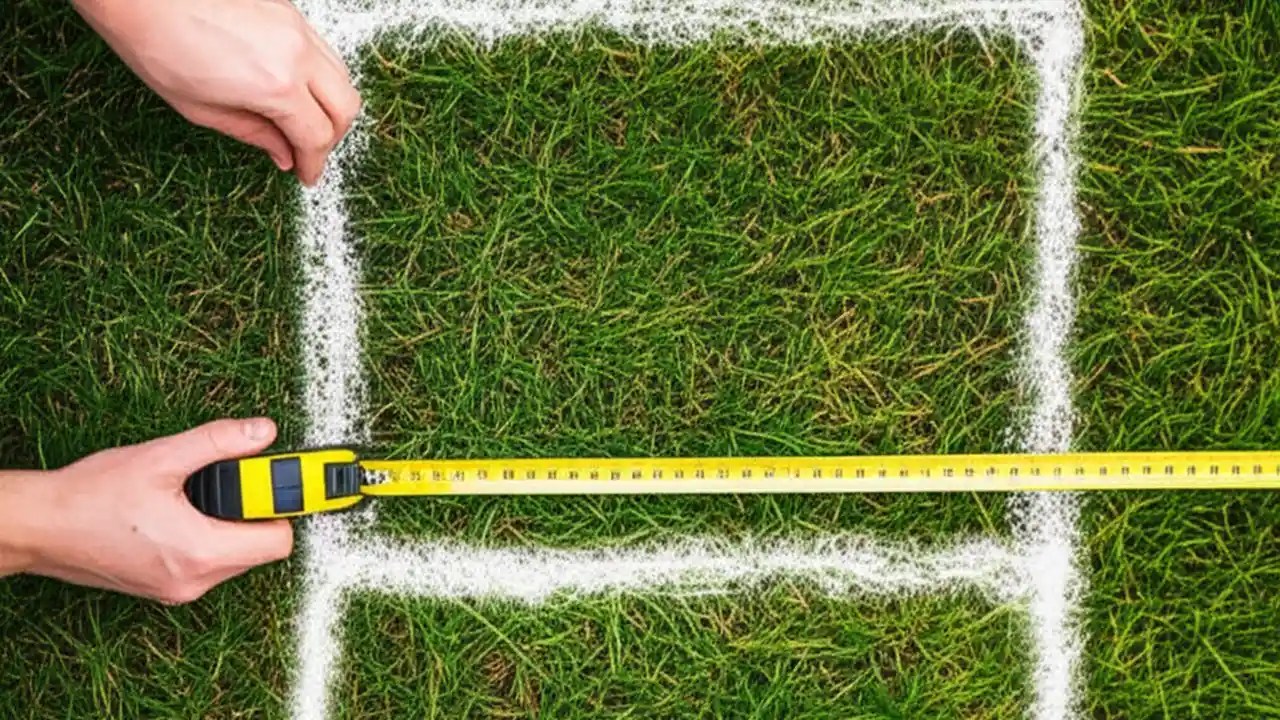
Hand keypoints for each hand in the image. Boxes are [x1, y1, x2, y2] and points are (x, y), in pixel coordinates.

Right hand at [0, 418, 292, 604]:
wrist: (40, 527)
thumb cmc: (90, 496)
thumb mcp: (161, 457)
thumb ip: (218, 442)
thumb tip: (263, 432)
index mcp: (201, 552)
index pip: (279, 542)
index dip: (280, 505)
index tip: (274, 479)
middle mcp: (194, 581)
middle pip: (260, 549)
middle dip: (253, 511)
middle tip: (231, 479)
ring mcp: (178, 590)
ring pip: (235, 557)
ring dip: (229, 524)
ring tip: (197, 495)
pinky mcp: (164, 588)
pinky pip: (208, 564)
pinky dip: (207, 538)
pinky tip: (180, 512)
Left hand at [71, 0, 361, 185]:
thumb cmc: (155, 42)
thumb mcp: (200, 108)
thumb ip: (252, 133)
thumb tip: (282, 153)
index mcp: (276, 86)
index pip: (317, 136)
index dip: (315, 163)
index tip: (307, 175)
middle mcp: (296, 54)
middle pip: (345, 106)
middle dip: (333, 137)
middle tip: (310, 151)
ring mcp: (296, 26)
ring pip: (341, 75)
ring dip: (330, 104)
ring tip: (304, 119)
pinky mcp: (288, 9)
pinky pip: (322, 50)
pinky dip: (319, 75)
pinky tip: (294, 86)